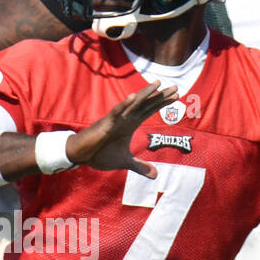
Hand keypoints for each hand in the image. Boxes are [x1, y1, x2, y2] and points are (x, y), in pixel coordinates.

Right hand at [65, 82, 179, 177]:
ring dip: (145, 94)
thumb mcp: (125, 162)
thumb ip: (140, 166)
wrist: (82, 154)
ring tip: (158, 84)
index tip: (176, 96)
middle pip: (146, 104)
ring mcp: (117, 119)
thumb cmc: (101, 154)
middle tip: (175, 87)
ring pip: (133, 104)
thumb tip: (156, 175)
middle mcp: (126, 118)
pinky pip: (116, 112)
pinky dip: (124, 105)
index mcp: (131, 124)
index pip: (150, 110)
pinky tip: (133, 97)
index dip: (162, 103)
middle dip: (160, 96)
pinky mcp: (106, 123)